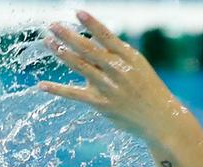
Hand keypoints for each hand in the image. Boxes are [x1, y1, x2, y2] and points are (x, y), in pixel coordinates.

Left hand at [39, 11, 190, 144]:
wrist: (160, 118)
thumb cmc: (147, 89)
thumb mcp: (137, 66)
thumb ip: (114, 55)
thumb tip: (88, 44)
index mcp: (129, 57)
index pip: (107, 36)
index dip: (91, 24)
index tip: (77, 12)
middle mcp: (118, 70)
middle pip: (89, 49)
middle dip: (69, 35)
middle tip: (52, 25)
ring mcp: (109, 87)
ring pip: (80, 66)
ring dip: (62, 53)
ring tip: (47, 41)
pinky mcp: (101, 104)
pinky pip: (74, 94)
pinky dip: (57, 89)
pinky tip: (41, 85)